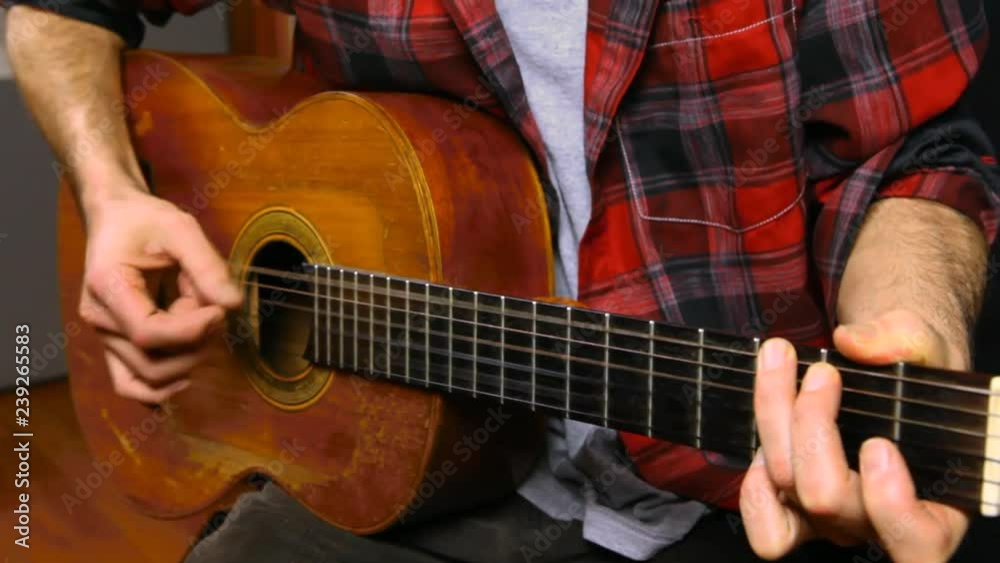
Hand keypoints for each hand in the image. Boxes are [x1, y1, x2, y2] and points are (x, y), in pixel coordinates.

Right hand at [78, 188, 241, 401]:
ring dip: (188, 357)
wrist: (118, 219)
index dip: (192, 330)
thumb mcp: (181, 229)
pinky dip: (165, 386)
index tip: (220, 310)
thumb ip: (208, 266)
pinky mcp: (118, 345)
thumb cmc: (146, 221)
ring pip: (148, 378)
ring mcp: (106, 336)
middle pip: (152, 363)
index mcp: (108, 285)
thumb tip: (233, 305)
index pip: (149, 332)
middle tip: (215, 310)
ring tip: (200, 320)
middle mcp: (100, 319)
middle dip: (196, 345)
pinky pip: (134, 384)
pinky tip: (193, 363)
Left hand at [741, 309, 969, 560]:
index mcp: (938, 502)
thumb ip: (901, 339)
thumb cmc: (917, 362)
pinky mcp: (795, 508)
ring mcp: (832, 518)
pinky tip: (766, 425)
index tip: (879, 444)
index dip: (890, 502)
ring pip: (787, 493)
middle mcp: (879, 521)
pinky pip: (765, 520)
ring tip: (781, 371)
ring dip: (774, 427)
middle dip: (812, 424)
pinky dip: (755, 477)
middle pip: (828, 499)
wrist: (887, 360)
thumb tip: (857, 344)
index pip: (917, 540)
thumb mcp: (923, 341)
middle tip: (821, 371)